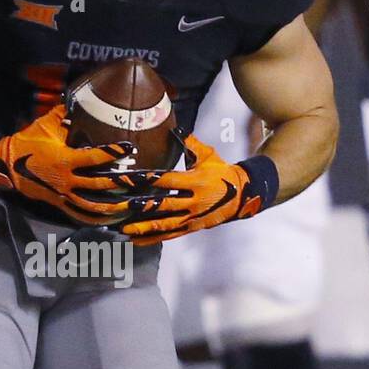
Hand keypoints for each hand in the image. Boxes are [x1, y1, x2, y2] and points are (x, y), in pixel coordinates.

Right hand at [0, 104, 148, 225]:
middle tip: (140, 181)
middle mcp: (67, 179)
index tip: (129, 147)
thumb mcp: (44, 125)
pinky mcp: (59, 203)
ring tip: (130, 206)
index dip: (113, 152)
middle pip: (99, 185)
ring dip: (112, 207)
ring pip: (92, 205)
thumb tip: (76, 97)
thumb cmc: (27, 142)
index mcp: (65, 159)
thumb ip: (63, 113)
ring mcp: (63, 194)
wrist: (6, 165)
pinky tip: (109, 220)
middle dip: (121, 184)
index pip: (95, 157)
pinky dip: (95, 219)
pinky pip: (79, 214)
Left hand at [119, 134, 269, 244]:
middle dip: (144, 207)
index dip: (150, 179)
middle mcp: (194, 201)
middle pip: (165, 205)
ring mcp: (193, 217)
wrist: (242, 194)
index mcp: (196, 181)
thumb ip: (191, 143)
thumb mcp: (209, 156)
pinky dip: (153, 238)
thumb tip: (176, 128)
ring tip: (125, 229)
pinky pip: (171, 235)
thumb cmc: (222, 172)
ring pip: (166, 225)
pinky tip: (136, 240)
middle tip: (125, 207)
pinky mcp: (192, 227)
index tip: (131, 179)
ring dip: (144, 228)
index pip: (168, 180)